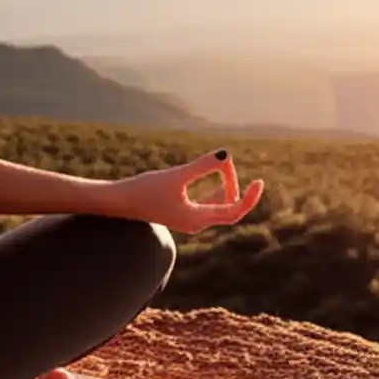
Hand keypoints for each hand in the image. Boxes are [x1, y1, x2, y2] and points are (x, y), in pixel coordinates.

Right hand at [108, 150, 263, 233]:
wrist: (119, 203)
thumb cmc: (144, 190)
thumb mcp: (176, 176)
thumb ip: (201, 166)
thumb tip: (226, 154)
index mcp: (197, 219)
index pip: (234, 211)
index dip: (249, 198)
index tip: (258, 181)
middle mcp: (196, 224)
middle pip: (229, 209)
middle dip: (235, 187)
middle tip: (228, 164)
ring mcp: (189, 220)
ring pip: (219, 206)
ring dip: (224, 187)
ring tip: (223, 166)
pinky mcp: (182, 214)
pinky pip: (208, 205)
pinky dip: (215, 190)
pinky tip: (216, 177)